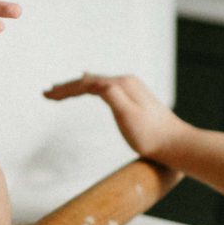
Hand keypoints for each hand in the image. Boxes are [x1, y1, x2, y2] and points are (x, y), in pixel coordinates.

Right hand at [44, 73, 187, 162]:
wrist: (176, 144)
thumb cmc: (151, 135)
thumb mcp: (127, 114)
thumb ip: (109, 94)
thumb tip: (90, 80)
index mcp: (122, 84)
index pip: (86, 83)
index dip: (65, 89)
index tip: (47, 96)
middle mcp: (126, 83)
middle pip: (90, 81)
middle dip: (67, 87)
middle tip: (47, 94)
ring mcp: (131, 90)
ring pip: (97, 84)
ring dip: (77, 88)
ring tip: (60, 91)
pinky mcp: (135, 100)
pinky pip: (106, 89)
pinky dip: (91, 89)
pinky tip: (90, 87)